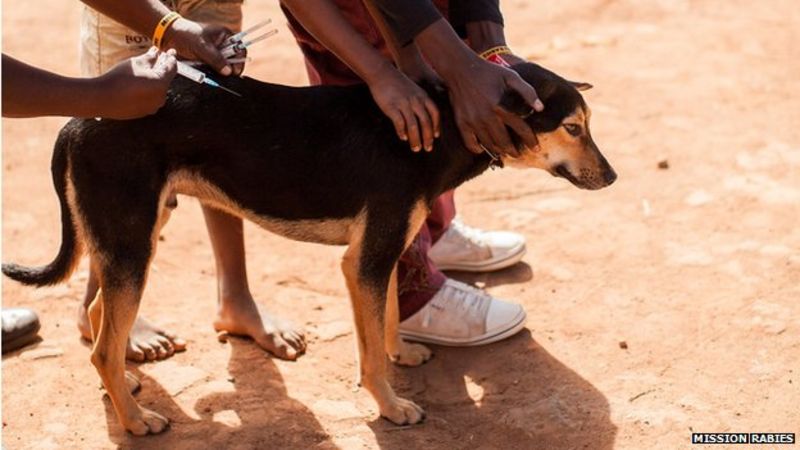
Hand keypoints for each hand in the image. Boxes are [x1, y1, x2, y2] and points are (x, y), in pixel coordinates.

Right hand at [96, 47, 176, 118]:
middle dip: (162, 68)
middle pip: (165, 80)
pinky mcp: (144, 112)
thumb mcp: (136, 63)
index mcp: (161, 84)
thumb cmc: (119, 78)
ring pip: (158, 90)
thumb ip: (150, 57)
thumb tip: (157, 52)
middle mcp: (161, 97)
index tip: (171, 52)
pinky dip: (148, 89)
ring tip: (149, 69)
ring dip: (155, 79)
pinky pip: (150, 98)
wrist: (103, 98)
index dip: (171, 58)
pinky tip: (140, 83)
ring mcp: (153, 107)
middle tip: (160, 57)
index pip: (171, 68)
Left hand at [161, 18, 242, 75]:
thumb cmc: (186, 36)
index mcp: (224, 36)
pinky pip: (214, 70)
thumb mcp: (202, 47)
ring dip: (220, 73)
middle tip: (225, 76)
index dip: (239, 60)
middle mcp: (221, 45)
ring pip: (223, 67)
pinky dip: (212, 74)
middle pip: (233, 60)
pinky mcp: (207, 61)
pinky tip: (209, 77)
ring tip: (215, 77)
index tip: (234, 71)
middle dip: (229, 68)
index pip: (239, 49)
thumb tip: (228, 71)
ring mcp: (214, 54)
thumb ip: (216, 59)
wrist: (168, 37)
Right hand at [368, 68, 439, 151]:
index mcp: (423, 97)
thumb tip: (422, 117)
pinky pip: (399, 123)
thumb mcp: (414, 89)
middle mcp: (415, 101)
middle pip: (426, 123)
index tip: (435, 137)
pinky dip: (402, 132)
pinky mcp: (392, 107)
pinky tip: (403, 138)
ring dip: (416, 139)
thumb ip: (420, 101)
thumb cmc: (397, 83)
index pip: (434, 114)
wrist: (382, 72)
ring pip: (413, 126)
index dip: (436, 126)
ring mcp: (404, 104)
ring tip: (416, 148)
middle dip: (428, 138)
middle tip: (427, 148)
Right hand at [415, 20, 541, 155]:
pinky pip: (470, 143)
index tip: (536, 148)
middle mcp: (486, 116)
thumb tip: (541, 109)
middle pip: (504, 142)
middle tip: (518, 154)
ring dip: (498, 150)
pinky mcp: (462, 123)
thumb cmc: (489, 72)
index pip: (520, 128)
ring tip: (504, 152)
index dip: (530, 140)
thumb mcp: (511, 76)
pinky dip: (478, 149)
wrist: (460, 69)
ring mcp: (473, 121)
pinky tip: (483, 149)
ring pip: (489, 144)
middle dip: (514, 151)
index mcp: (500, 106)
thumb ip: (527, 91)